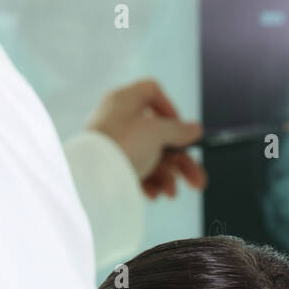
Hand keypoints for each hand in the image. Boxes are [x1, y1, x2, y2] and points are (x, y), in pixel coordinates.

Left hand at [83, 79, 206, 199]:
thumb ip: (178, 131)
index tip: (181, 130)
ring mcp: (113, 144)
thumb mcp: (156, 133)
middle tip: (198, 182)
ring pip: (149, 157)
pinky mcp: (108, 167)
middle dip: (181, 161)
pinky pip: (134, 172)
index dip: (170, 109)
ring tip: (171, 194)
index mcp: (125, 100)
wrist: (90, 178)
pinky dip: (148, 183)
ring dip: (167, 177)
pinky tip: (154, 196)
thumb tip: (195, 129)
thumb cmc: (122, 145)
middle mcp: (118, 120)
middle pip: (159, 136)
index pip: (152, 93)